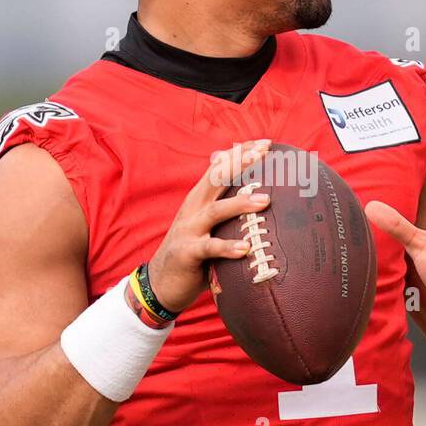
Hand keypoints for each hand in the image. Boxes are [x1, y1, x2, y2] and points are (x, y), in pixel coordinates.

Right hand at [146, 139, 272, 313]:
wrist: (160, 283)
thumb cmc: (193, 254)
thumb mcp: (208, 226)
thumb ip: (226, 211)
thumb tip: (260, 199)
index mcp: (198, 199)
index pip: (219, 168)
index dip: (240, 153)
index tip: (265, 142)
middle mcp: (193, 209)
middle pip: (216, 179)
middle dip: (240, 163)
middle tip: (263, 152)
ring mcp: (189, 230)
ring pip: (216, 211)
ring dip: (241, 204)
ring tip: (265, 201)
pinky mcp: (187, 253)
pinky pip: (209, 248)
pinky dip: (227, 246)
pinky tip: (245, 248)